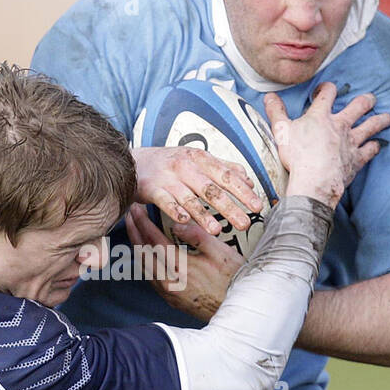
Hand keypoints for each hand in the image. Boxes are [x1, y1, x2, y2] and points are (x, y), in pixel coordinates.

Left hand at [126, 204, 241, 321]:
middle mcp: (169, 282)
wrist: (240, 311)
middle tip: (130, 215)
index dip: (143, 222)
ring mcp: (169, 293)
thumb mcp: (220, 251)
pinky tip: (148, 256)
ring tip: (135, 231)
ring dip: (138, 247)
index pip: (153, 240)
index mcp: (179, 267)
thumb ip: (197, 235)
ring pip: (145, 268)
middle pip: (143, 253)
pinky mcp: (172, 301)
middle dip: (134, 232)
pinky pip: (151, 279)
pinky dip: (146, 263)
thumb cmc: (234, 280)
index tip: (137, 209)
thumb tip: (177, 224)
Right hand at [131, 145, 264, 237]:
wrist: (132, 160)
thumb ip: (223, 168)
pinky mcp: (151, 188)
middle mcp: (185, 166)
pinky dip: (174, 211)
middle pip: (211, 189)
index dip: (243, 191)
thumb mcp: (197, 159)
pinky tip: (184, 222)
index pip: (226, 176)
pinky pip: (165, 201)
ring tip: (217, 230)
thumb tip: (248, 179)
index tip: (257, 206)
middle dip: (230, 207)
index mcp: (200, 158)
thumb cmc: (169, 163)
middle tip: (245, 224)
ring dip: (203, 215)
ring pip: (189, 198)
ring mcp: (168, 177)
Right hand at [265, 83, 389, 208]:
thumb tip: (269, 96)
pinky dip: (375, 146)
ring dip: (381, 120)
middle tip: (370, 98)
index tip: (325, 90)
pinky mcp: (357, 159)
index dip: (327, 88)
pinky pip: (371, 150)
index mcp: (320, 116)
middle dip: (366, 100)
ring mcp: (351, 142)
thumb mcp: (280, 131)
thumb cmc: (297, 156)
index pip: (327, 93)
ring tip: (388, 117)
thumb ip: (275, 112)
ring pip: (372, 125)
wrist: (314, 181)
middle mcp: (340, 125)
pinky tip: (378, 144)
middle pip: (359, 106)